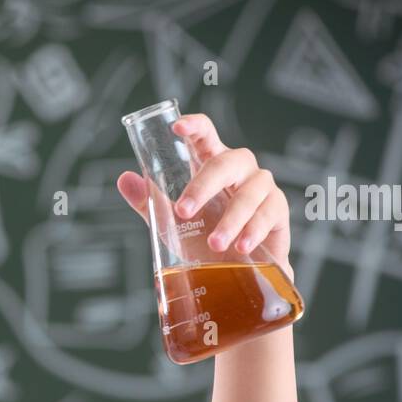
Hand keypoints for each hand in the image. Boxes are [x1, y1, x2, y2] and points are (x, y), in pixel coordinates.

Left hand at [116, 113, 292, 280]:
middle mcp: (238, 170)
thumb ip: (150, 202)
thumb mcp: (171, 223)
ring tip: (214, 244)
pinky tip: (241, 246)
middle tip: (183, 212)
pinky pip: (268, 213)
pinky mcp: (277, 209)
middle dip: (203, 187)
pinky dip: (253, 230)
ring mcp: (261, 187)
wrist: (235, 275)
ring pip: (249, 192)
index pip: (205, 135)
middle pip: (225, 163)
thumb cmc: (204, 240)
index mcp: (210, 164)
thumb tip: (124, 179)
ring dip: (229, 220)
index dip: (194, 126)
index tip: (177, 127)